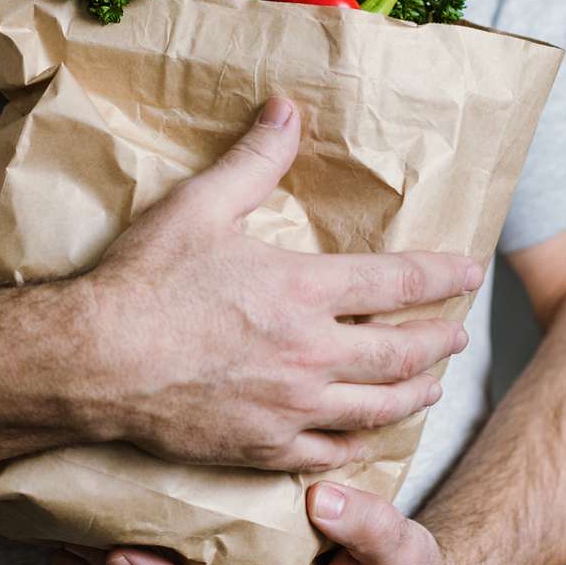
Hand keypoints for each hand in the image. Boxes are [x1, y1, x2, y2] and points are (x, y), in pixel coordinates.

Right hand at [78, 95, 480, 471]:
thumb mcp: (202, 204)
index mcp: (302, 290)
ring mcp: (291, 409)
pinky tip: (367, 438)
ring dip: (415, 395)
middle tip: (458, 335)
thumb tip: (287, 108)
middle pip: (401, 354)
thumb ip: (255, 159)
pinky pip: (332, 455)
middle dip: (439, 341)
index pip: (398, 282)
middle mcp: (310, 354)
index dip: (441, 276)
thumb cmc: (146, 279)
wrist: (95, 361)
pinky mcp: (263, 449)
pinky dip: (362, 445)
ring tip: (432, 386)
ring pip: (377, 410)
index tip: (470, 272)